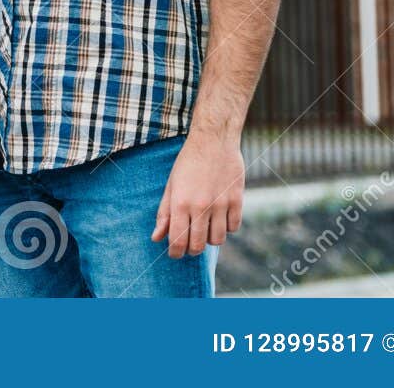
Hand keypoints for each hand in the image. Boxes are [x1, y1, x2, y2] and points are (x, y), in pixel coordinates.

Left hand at [151, 132, 243, 258]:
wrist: (213, 140)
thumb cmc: (188, 162)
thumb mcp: (171, 185)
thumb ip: (164, 213)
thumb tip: (156, 238)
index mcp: (181, 203)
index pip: (177, 242)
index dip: (175, 253)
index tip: (175, 253)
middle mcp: (201, 207)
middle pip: (198, 246)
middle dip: (191, 249)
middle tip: (189, 243)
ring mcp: (221, 204)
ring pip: (217, 240)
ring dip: (210, 238)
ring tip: (205, 227)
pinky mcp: (237, 200)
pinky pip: (234, 227)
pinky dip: (227, 227)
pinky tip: (220, 217)